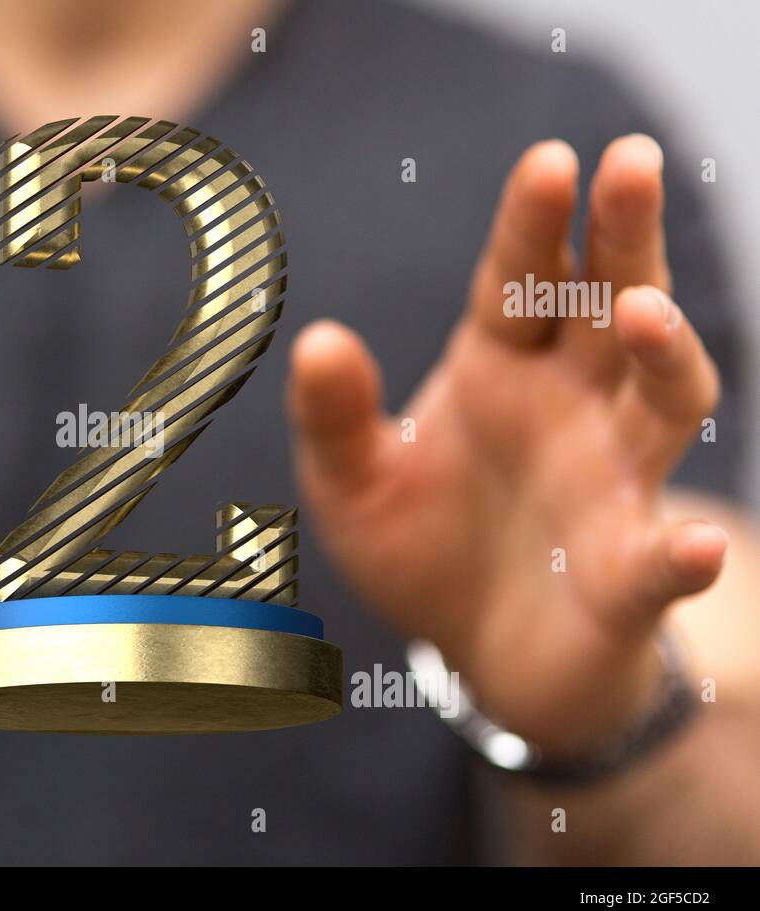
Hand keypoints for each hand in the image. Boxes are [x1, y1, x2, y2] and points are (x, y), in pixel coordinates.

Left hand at [288, 135, 724, 755]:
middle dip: (623, 236)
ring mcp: (611, 483)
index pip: (520, 280)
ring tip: (644, 313)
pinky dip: (681, 555)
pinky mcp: (628, 577)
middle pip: (609, 306)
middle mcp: (570, 406)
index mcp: (499, 367)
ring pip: (662, 402)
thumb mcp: (350, 480)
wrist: (472, 652)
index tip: (550, 162)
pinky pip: (661, 560)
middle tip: (630, 162)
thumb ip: (335, 416)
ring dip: (666, 356)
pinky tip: (689, 546)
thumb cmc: (417, 547)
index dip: (536, 225)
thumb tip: (317, 340)